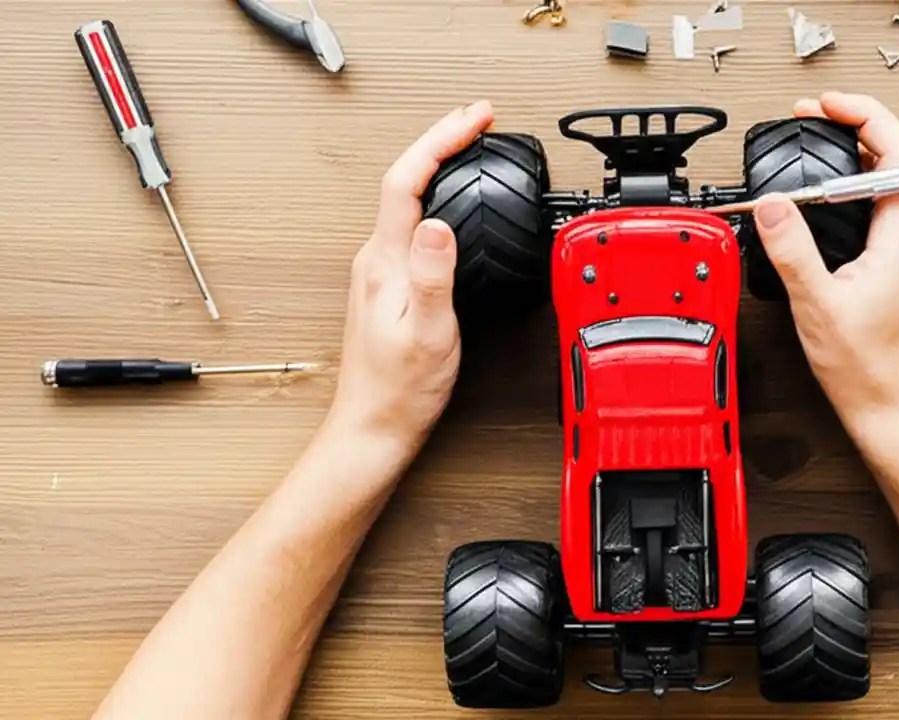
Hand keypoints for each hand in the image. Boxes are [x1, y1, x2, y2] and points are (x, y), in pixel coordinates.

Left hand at [326, 101, 494, 454]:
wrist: (374, 426)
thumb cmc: (400, 389)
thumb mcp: (430, 332)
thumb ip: (434, 275)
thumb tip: (440, 224)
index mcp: (384, 262)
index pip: (407, 180)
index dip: (441, 140)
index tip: (475, 119)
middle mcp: (376, 259)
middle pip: (405, 178)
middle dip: (443, 139)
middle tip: (479, 119)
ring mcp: (379, 270)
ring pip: (407, 198)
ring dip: (437, 164)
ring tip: (468, 145)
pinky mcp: (390, 283)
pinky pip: (411, 222)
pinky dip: (435, 197)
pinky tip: (452, 202)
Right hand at [752, 92, 898, 441]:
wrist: (890, 405)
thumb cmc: (866, 366)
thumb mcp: (816, 303)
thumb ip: (791, 247)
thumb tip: (773, 203)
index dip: (862, 115)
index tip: (826, 107)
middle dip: (859, 124)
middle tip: (816, 116)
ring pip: (898, 174)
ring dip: (861, 149)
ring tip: (821, 140)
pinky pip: (891, 199)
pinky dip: (863, 179)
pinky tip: (833, 188)